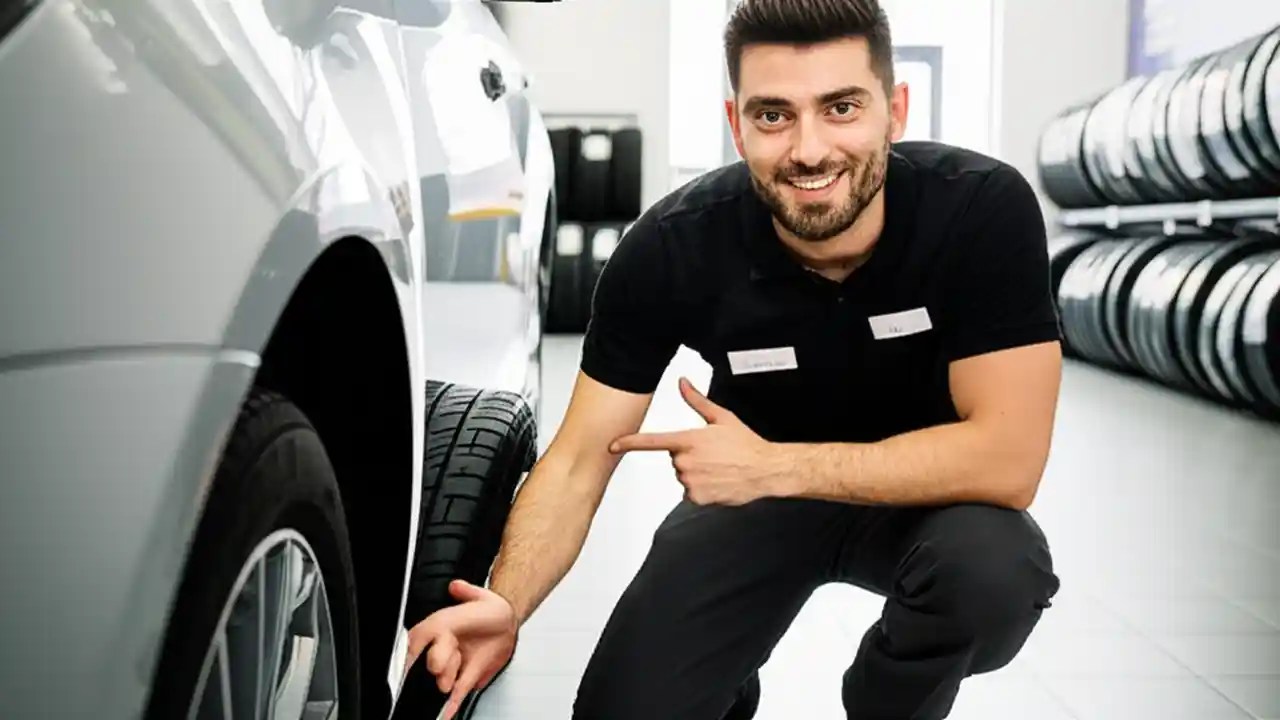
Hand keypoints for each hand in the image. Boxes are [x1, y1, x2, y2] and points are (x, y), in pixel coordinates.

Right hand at [403, 580, 517, 718]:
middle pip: (431, 663)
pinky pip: (456, 694)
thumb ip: (465, 594)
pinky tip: (444, 714)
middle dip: (440, 663)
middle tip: (453, 655)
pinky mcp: (467, 677)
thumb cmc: (490, 608)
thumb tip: (456, 586)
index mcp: (440, 627)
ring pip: (443, 679)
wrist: (508, 621)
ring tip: (460, 665)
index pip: (419, 640)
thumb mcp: (479, 598)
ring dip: (448, 678)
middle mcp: (443, 647)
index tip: (415, 656)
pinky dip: (449, 706)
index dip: (415, 650)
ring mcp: (455, 664)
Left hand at [609, 377, 783, 504]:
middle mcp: (686, 461)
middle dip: (690, 456)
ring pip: (683, 476)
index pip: (652, 441)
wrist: (765, 469)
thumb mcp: (722, 418)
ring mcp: (690, 481)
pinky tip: (718, 481)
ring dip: (696, 473)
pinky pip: (691, 492)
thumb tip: (683, 383)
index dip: (629, 442)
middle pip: (675, 458)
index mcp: (689, 440)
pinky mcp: (697, 497)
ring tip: (718, 467)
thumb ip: (697, 400)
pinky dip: (702, 489)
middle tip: (713, 454)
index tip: (613, 444)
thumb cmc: (745, 444)